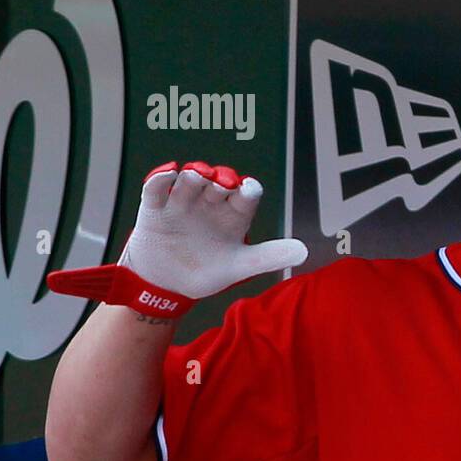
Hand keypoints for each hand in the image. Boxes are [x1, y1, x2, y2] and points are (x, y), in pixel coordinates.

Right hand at [121, 162, 306, 298]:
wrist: (167, 287)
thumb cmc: (207, 272)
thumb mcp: (240, 266)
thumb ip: (270, 256)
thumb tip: (303, 251)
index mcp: (234, 215)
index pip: (246, 194)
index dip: (249, 189)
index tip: (248, 190)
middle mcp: (210, 204)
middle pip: (219, 182)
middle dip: (222, 179)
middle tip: (224, 183)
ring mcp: (183, 203)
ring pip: (190, 180)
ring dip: (196, 175)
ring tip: (199, 177)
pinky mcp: (156, 207)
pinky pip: (157, 187)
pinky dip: (161, 177)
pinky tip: (169, 172)